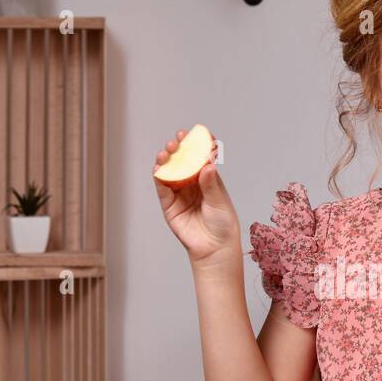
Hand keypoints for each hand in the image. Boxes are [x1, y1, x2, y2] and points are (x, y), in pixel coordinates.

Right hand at [153, 129, 240, 268]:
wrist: (214, 248)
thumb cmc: (222, 224)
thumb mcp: (219, 201)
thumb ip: (210, 184)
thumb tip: (207, 165)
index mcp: (207, 179)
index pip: (199, 157)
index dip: (195, 145)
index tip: (194, 133)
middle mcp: (192, 184)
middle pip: (181, 162)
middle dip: (177, 149)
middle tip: (177, 141)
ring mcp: (179, 194)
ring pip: (169, 172)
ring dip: (166, 160)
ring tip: (166, 153)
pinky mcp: (169, 205)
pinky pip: (162, 188)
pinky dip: (159, 177)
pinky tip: (159, 168)